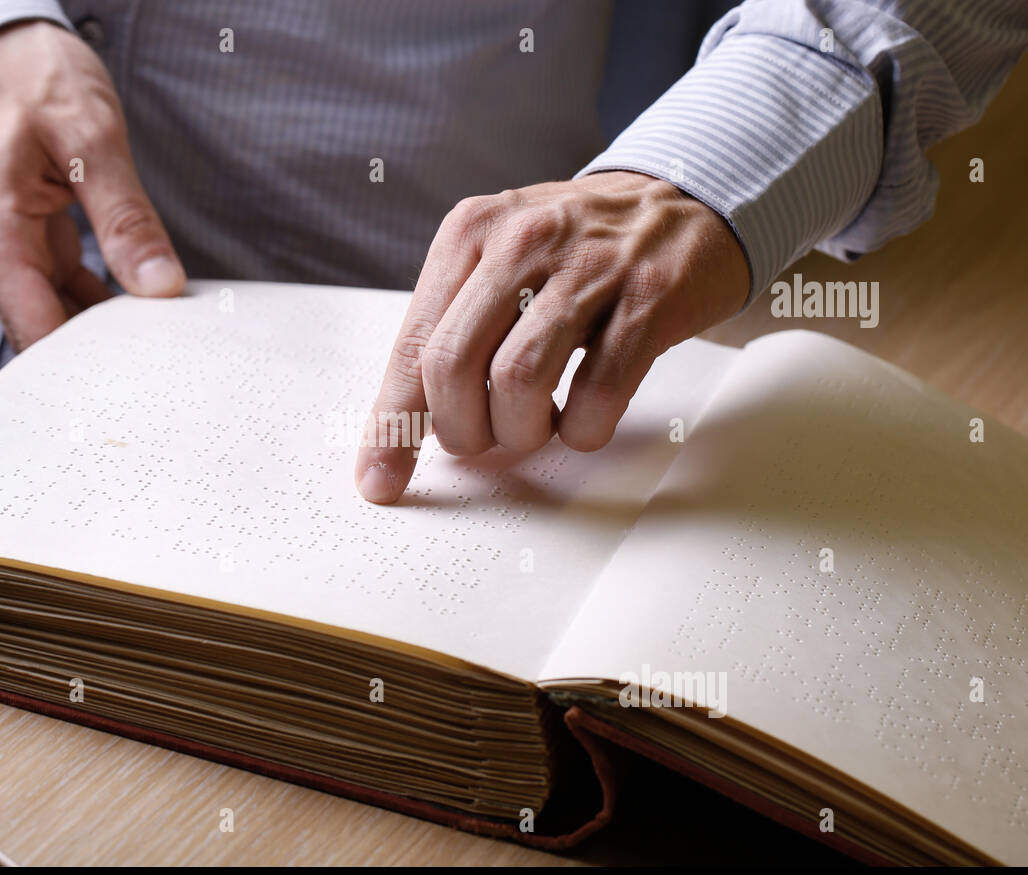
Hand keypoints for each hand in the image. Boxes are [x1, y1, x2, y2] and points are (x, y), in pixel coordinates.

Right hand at [0, 20, 184, 350]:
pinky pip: (62, 289)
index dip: (82, 367)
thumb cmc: (35, 78)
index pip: (34, 329)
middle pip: (42, 332)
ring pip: (54, 314)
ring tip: (161, 352)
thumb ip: (125, 218)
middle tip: (160, 377)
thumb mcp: (92, 140)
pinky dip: (99, 304)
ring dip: (103, 333)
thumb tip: (161, 287)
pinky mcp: (28, 242)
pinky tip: (142, 312)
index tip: (133, 388)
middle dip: (97, 358)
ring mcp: (7, 249)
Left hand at [354, 171, 748, 502]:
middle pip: (453, 366)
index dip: (392, 424)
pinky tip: (584, 419)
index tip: (380, 480)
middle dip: (462, 430)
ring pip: (518, 381)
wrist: (686, 201)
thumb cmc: (577, 251)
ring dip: (521, 432)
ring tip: (537, 426)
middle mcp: (521, 240)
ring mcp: (589, 267)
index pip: (412, 345)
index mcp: (470, 233)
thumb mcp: (499, 263)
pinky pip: (598, 392)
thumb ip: (450, 330)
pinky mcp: (648, 298)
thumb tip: (399, 429)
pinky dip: (583, 429)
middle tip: (484, 439)